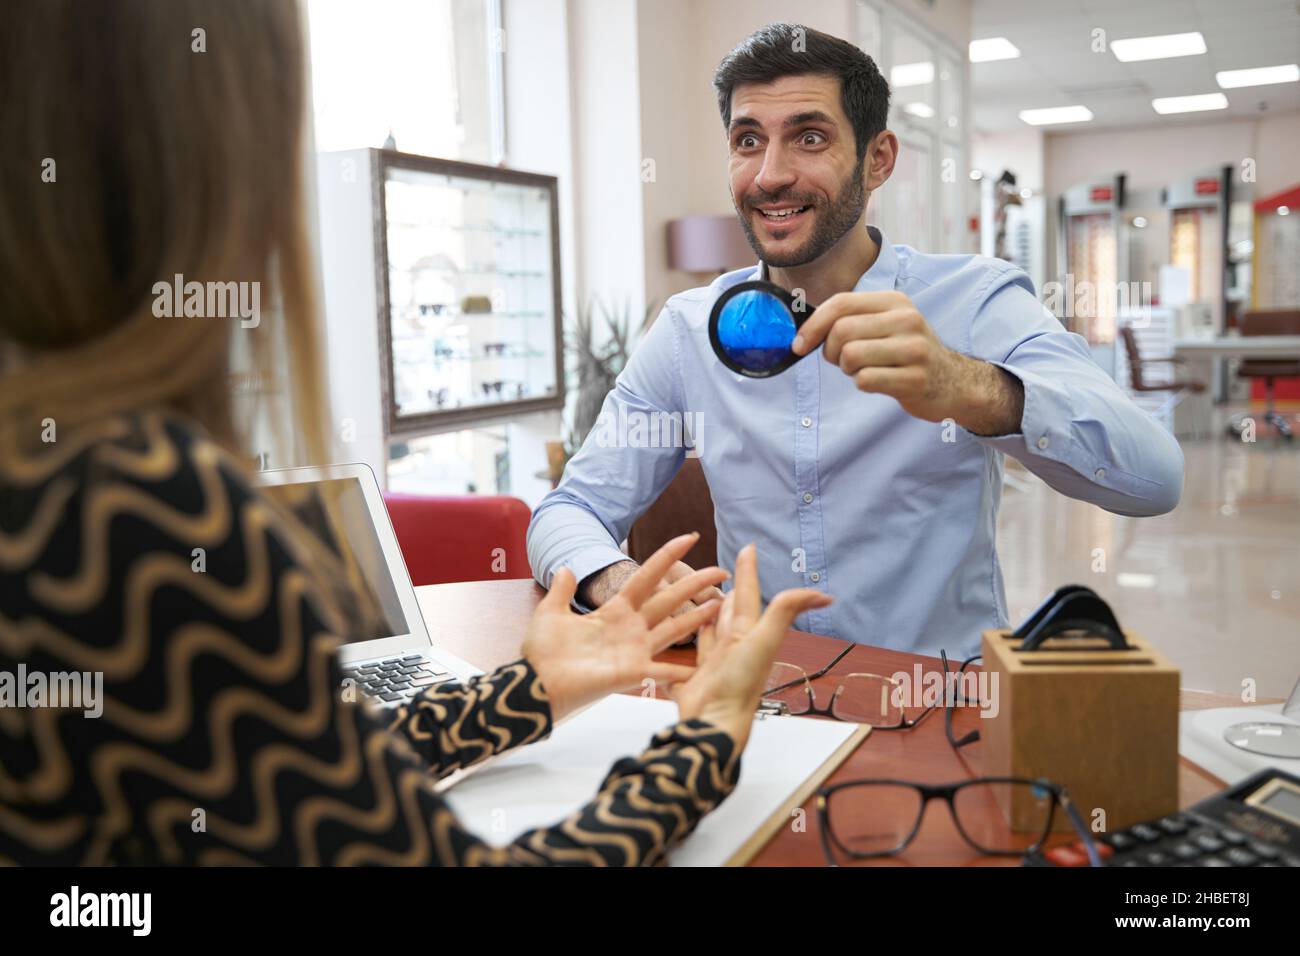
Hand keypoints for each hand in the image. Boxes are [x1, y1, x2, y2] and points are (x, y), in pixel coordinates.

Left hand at [524, 533, 727, 721]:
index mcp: (615, 611)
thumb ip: (562, 590)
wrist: (535, 684)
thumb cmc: (543, 652)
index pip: (647, 577)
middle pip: (670, 599)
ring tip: (723, 604)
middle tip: (722, 572)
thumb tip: (566, 567)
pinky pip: (665, 670)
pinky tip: (708, 666)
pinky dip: (685, 670)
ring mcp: (635, 649)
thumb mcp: (551, 612)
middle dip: (696, 584)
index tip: (689, 538)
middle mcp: (631, 628)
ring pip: (675, 628)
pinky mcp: (632, 671)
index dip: (667, 557)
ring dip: (700, 617)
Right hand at [670, 544, 831, 749]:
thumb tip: (825, 593)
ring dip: (713, 611)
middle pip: (733, 610)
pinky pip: (695, 648)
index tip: (750, 548)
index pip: (749, 594)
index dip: (749, 571)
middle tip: (730, 570)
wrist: (715, 722)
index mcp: (750, 632)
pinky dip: (695, 635)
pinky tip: (692, 627)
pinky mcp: (696, 673)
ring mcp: (716, 659)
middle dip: (733, 590)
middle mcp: (734, 644)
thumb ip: (786, 611)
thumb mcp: (764, 640)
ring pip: (715, 626)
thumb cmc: (740, 683)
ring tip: (710, 594)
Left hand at [791, 290, 1022, 432]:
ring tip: (865, 370)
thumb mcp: (886, 324)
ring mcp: (914, 349)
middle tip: (845, 361)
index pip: (840, 304)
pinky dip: (863, 384)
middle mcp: (906, 319)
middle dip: (831, 352)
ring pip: (850, 356)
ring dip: (847, 369)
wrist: (953, 382)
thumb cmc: (907, 353)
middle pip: (840, 331)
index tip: (799, 345)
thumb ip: (850, 320)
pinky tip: (879, 382)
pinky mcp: (915, 378)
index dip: (812, 326)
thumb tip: (803, 333)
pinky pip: (865, 380)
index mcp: (894, 301)